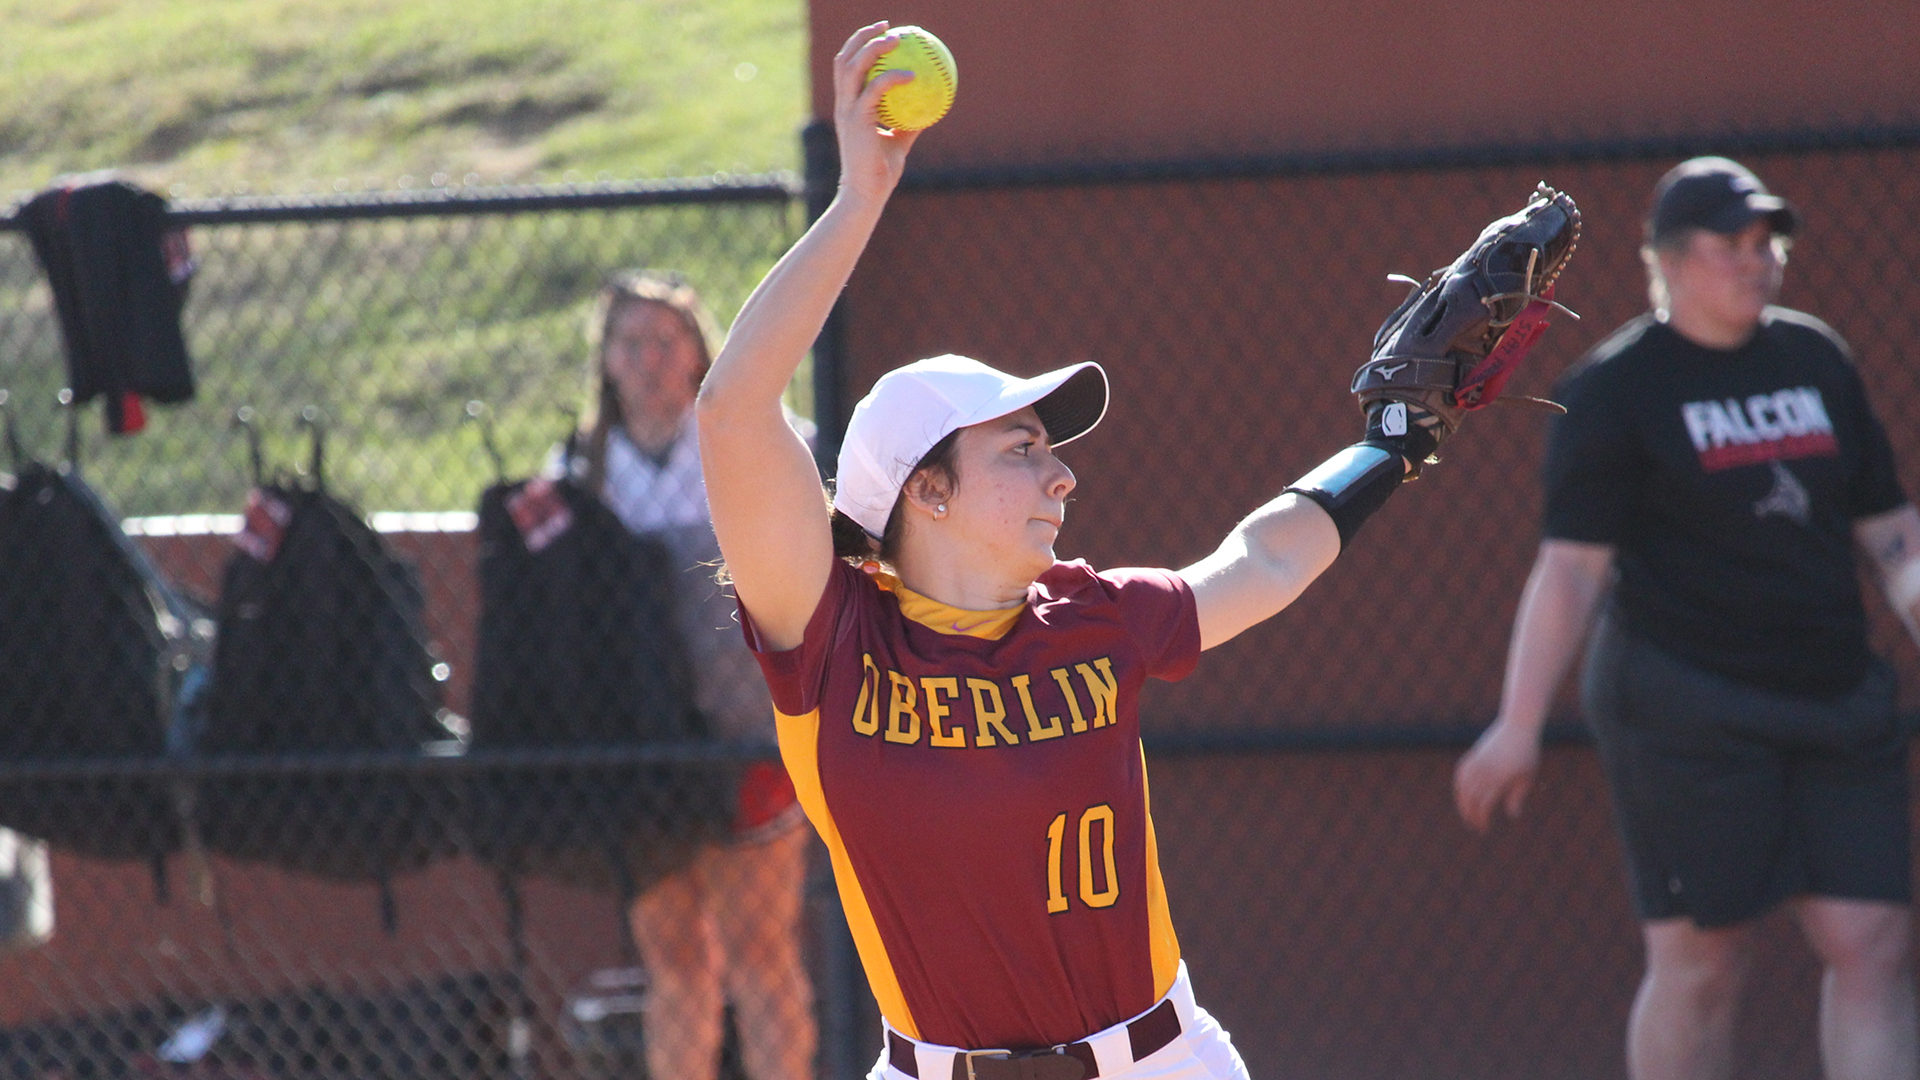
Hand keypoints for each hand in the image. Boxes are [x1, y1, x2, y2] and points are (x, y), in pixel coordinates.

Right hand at [832, 23, 921, 204]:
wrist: (867, 193)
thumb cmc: (881, 172)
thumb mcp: (899, 142)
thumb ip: (909, 122)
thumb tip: (931, 105)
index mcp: (849, 107)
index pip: (848, 67)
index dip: (861, 46)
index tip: (883, 33)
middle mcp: (844, 105)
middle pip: (844, 59)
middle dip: (862, 36)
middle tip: (887, 25)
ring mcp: (847, 111)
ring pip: (853, 68)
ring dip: (872, 48)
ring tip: (895, 39)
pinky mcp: (857, 120)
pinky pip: (875, 90)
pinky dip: (893, 78)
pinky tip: (913, 75)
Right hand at [1453, 719, 1540, 831]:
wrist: (1518, 726)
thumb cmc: (1527, 753)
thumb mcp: (1527, 777)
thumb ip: (1518, 796)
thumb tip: (1512, 815)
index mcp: (1500, 778)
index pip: (1485, 805)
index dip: (1482, 819)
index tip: (1484, 829)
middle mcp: (1485, 770)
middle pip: (1471, 799)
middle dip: (1470, 815)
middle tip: (1474, 826)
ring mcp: (1477, 762)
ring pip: (1462, 787)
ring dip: (1462, 803)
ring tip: (1467, 814)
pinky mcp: (1473, 754)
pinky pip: (1461, 774)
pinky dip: (1459, 786)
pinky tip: (1462, 795)